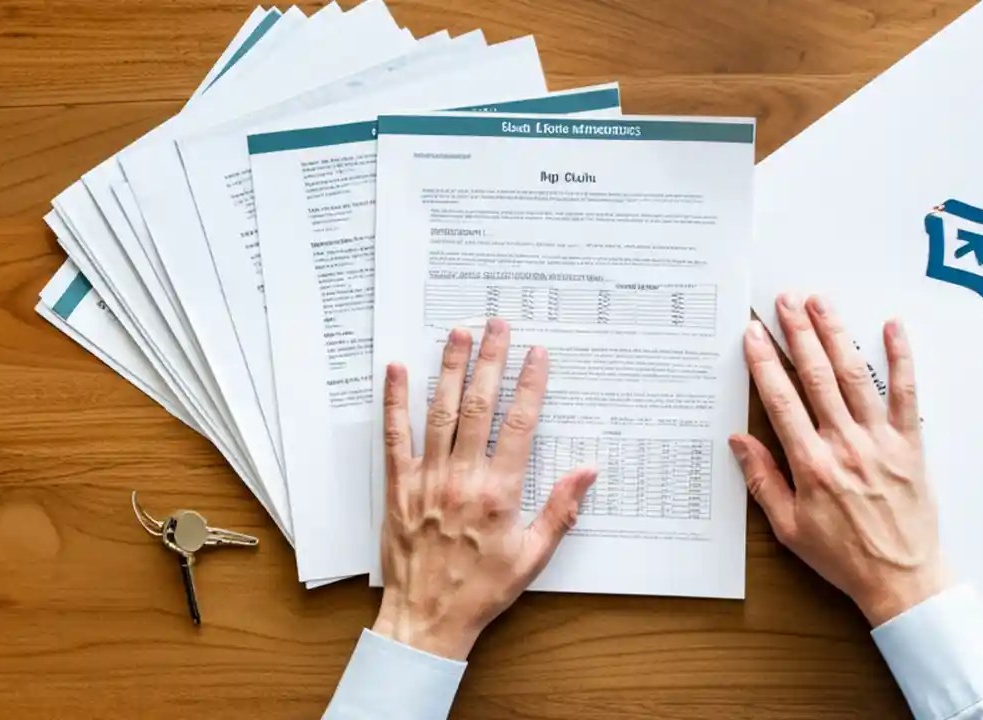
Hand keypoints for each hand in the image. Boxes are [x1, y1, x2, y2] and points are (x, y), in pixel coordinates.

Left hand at [373, 318, 596, 658]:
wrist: (427, 618)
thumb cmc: (482, 590)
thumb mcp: (533, 556)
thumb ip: (561, 510)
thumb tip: (587, 472)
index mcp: (500, 492)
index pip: (520, 424)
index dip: (531, 385)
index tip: (537, 355)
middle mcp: (463, 478)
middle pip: (479, 405)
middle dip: (490, 361)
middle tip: (497, 325)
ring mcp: (427, 479)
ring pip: (440, 411)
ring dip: (449, 368)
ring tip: (458, 333)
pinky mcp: (398, 486)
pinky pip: (396, 436)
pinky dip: (396, 401)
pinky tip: (396, 370)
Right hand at [730, 294, 947, 625]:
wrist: (901, 578)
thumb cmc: (842, 556)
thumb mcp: (788, 528)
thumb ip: (763, 480)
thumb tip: (739, 440)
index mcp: (811, 465)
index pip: (782, 401)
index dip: (765, 362)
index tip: (753, 333)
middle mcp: (845, 445)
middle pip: (816, 377)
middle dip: (798, 333)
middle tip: (784, 301)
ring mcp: (880, 440)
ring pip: (854, 376)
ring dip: (836, 334)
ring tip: (821, 302)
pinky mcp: (909, 443)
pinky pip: (906, 392)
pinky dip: (901, 357)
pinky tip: (892, 326)